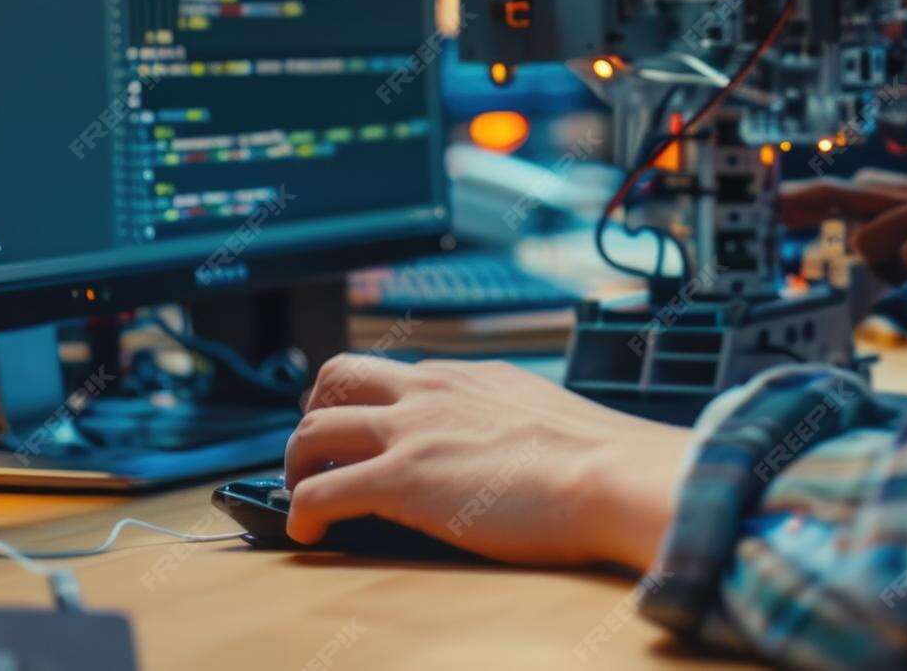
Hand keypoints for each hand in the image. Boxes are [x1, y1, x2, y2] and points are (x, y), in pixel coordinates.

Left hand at [283, 356, 689, 570]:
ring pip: (313, 430)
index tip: (357, 427)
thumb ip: (509, 420)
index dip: (361, 400)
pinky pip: (321, 491)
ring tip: (302, 495)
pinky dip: (302, 513)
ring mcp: (413, 432)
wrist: (610, 473)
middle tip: (317, 453)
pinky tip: (310, 534)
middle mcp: (431, 391)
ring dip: (295, 464)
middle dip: (315, 414)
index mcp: (468, 376)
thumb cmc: (598, 459)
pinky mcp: (402, 480)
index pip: (392, 372)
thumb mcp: (544, 414)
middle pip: (338, 378)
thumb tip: (509, 448)